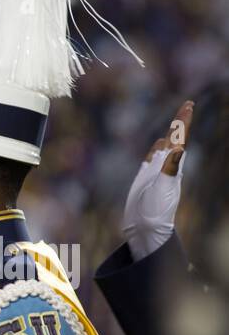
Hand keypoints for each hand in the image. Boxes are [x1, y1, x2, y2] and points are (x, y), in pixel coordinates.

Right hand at [122, 100, 192, 260]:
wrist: (146, 229)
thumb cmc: (155, 211)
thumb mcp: (163, 188)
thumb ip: (169, 168)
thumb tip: (176, 149)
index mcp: (172, 165)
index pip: (179, 138)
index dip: (183, 122)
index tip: (189, 105)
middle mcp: (166, 166)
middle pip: (175, 139)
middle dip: (180, 123)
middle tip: (187, 106)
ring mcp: (155, 172)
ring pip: (164, 147)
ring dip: (170, 134)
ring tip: (175, 122)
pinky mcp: (145, 180)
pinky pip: (152, 159)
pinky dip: (155, 149)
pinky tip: (158, 144)